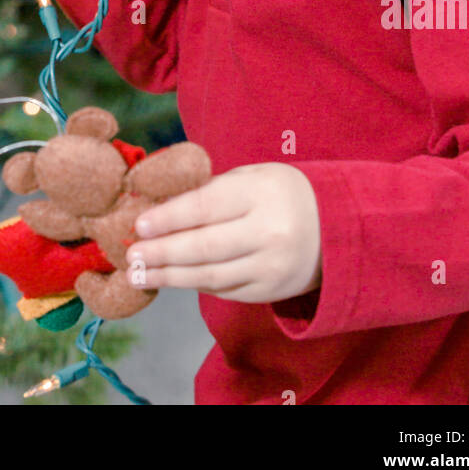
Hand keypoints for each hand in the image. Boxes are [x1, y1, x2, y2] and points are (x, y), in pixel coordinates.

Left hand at [124, 162, 322, 304]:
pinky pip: (225, 291)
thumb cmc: (283, 193)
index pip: (205, 208)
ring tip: (139, 274)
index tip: (139, 225)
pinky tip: (172, 279)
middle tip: (131, 256)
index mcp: (260, 194)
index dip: (168, 218)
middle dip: (161, 253)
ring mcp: (270, 267)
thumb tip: (159, 205)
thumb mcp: (253, 177)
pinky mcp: (270, 292)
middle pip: (203, 248)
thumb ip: (211, 189)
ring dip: (170, 277)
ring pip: (210, 276)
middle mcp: (267, 232)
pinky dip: (195, 285)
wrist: (338, 228)